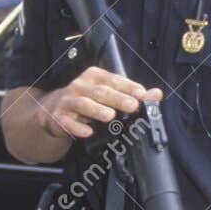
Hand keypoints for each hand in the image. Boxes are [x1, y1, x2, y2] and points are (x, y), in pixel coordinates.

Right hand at [39, 67, 162, 137]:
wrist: (53, 109)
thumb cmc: (87, 100)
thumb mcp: (108, 94)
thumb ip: (132, 94)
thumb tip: (157, 94)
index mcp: (94, 77)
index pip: (114, 80)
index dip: (128, 86)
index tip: (142, 94)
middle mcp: (80, 86)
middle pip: (100, 92)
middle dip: (117, 99)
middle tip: (132, 105)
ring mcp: (68, 101)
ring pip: (83, 104)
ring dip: (96, 110)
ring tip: (110, 116)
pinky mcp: (59, 117)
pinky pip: (67, 122)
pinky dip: (77, 127)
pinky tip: (88, 132)